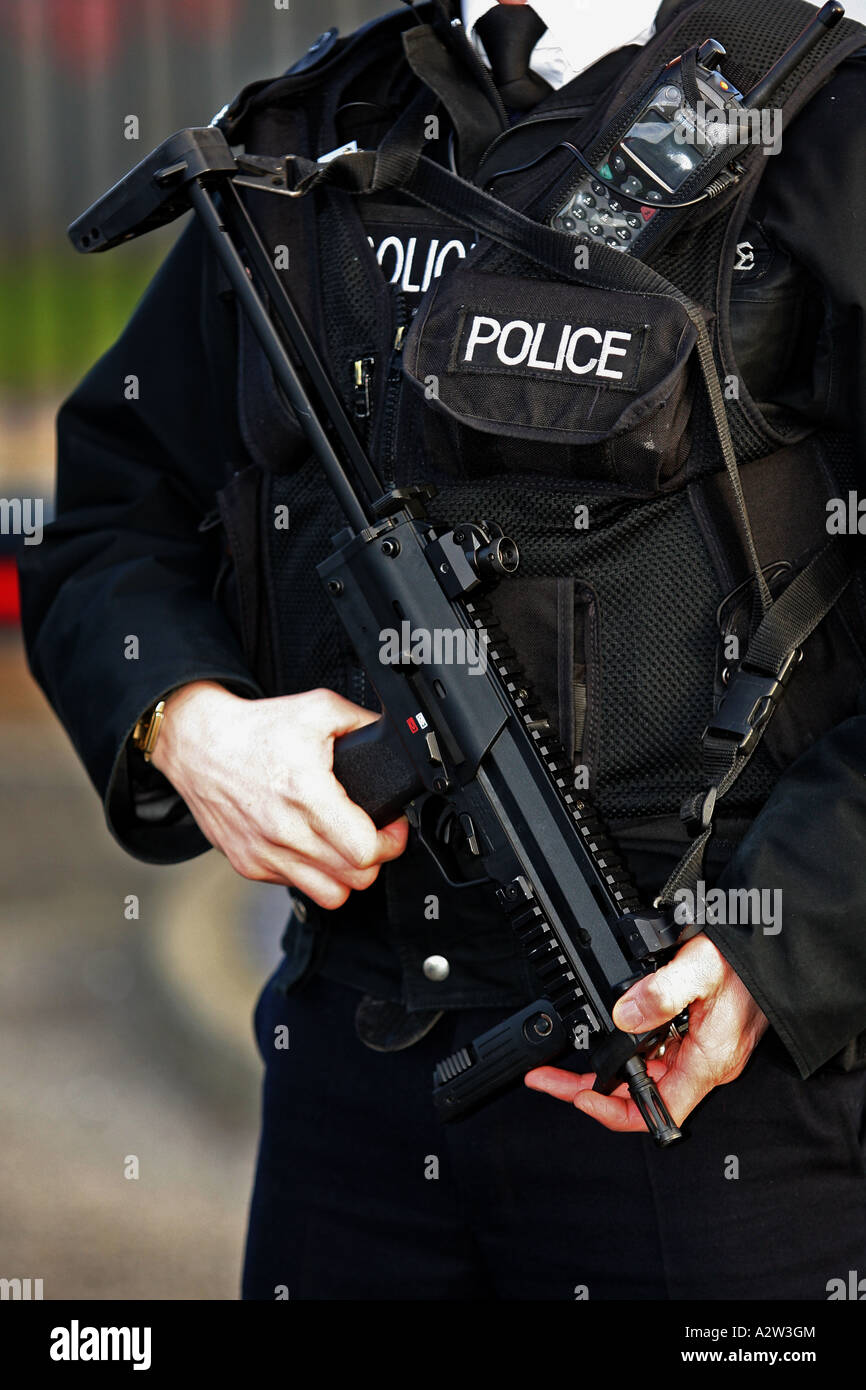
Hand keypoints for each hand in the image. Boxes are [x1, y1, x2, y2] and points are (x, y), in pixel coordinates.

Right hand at [150, 680, 408, 907]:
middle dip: (374, 856)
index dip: (391, 840)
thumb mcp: (319, 709)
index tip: (392, 827)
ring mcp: (265, 853)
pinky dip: (312, 873)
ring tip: (344, 846)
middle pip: (356, 878)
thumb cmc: (255, 730)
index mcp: (306, 793)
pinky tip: (311, 845)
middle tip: (371, 834)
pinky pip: (297, 886)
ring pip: (330, 894)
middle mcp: (284, 830)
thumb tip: (394, 738)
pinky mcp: (249, 864)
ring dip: (345, 874)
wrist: (199, 745)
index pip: (365, 850)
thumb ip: (364, 723)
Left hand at [524, 934, 768, 1131]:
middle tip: (549, 1078)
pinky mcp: (697, 1035)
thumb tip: (623, 1015)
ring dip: (605, 1070)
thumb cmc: (748, 963)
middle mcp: (702, 1065)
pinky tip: (605, 1035)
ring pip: (644, 1073)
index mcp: (705, 1063)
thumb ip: (661, 993)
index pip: (654, 1112)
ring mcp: (699, 1051)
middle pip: (639, 1095)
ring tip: (564, 1063)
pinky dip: (625, 1049)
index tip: (577, 1097)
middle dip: (591, 1089)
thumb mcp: (700, 970)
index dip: (612, 1113)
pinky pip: (656, 1052)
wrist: (775, 949)